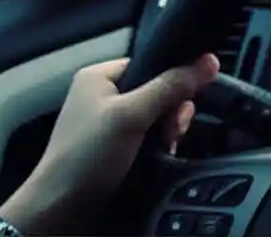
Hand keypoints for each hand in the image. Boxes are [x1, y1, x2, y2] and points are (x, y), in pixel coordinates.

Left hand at [0, 54, 219, 234]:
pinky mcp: (114, 147)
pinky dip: (158, 145)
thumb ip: (170, 86)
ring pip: (156, 116)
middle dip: (172, 111)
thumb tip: (209, 60)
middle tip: (171, 131)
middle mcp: (103, 95)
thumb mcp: (132, 115)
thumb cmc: (88, 155)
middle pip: (157, 90)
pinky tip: (160, 156)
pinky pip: (147, 136)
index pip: (150, 63)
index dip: (172, 80)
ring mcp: (107, 123)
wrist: (60, 209)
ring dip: (167, 131)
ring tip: (165, 147)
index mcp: (99, 76)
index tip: (183, 103)